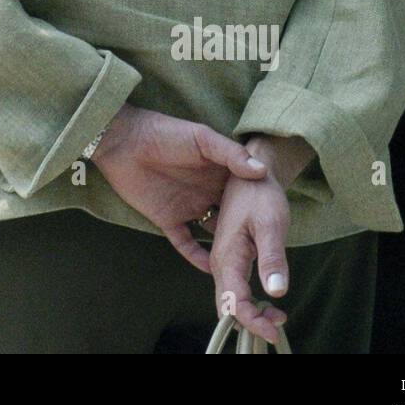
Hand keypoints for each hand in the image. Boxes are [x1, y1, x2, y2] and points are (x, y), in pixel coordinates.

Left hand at [91, 105, 267, 273]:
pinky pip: (185, 243)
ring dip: (226, 251)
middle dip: (249, 237)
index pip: (245, 195)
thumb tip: (262, 172)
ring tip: (247, 272)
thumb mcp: (201, 138)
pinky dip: (198, 257)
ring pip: (212, 235)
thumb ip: (230, 154)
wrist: (123, 140)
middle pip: (233, 219)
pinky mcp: (167, 218)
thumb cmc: (164, 132)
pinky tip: (214, 272)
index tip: (282, 224)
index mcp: (218, 173)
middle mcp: (207, 192)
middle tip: (269, 258)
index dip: (260, 208)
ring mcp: (188, 207)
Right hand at [208, 158, 292, 345]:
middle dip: (251, 322)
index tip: (275, 329)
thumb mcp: (272, 224)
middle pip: (227, 304)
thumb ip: (272, 257)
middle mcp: (219, 261)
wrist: (252, 173)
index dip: (253, 321)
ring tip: (277, 314)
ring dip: (249, 312)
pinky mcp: (229, 256)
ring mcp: (222, 259)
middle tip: (279, 323)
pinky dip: (246, 300)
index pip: (233, 302)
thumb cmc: (261, 195)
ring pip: (228, 297)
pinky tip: (265, 300)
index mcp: (226, 255)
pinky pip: (232, 287)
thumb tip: (276, 292)